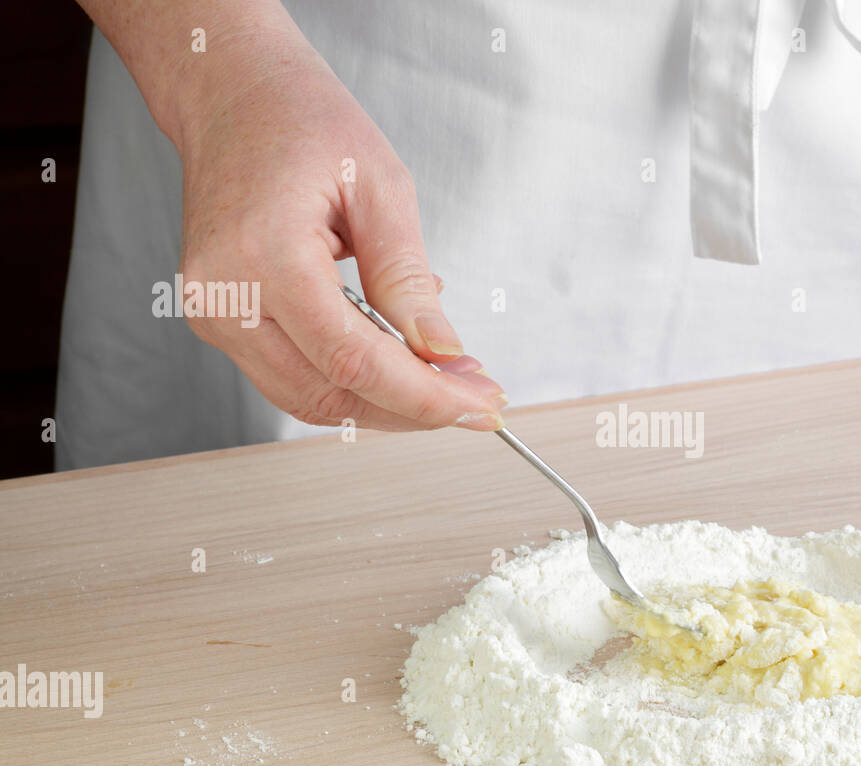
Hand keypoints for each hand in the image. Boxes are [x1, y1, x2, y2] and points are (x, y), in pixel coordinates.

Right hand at [173, 35, 504, 430]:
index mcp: (263, 256)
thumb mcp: (380, 187)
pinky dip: (352, 382)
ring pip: (309, 400)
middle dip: (412, 408)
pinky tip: (398, 360)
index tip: (479, 405)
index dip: (422, 395)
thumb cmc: (301, 122)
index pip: (352, 361)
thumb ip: (408, 280)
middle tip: (475, 397)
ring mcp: (214, 314)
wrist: (233, 96)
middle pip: (329, 394)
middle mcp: (225, 296)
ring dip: (384, 404)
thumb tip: (442, 353)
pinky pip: (292, 377)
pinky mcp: (220, 321)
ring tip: (444, 380)